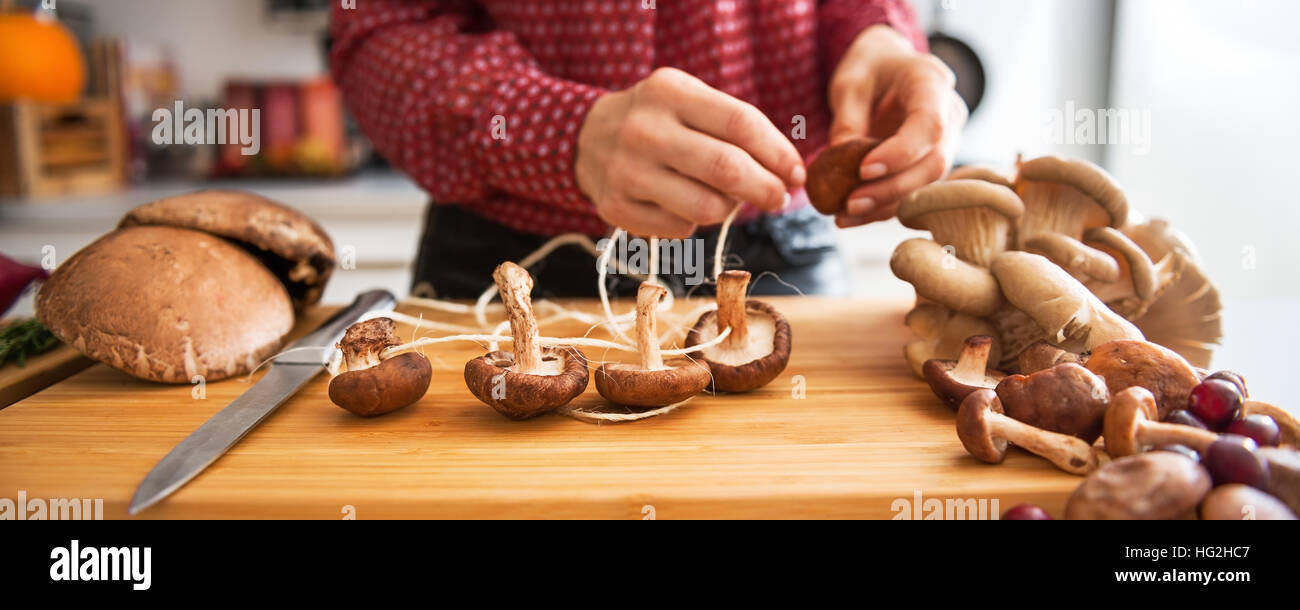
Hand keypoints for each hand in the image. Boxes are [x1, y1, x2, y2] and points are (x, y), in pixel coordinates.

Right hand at [576, 67, 805, 238]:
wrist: (586, 139)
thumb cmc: (659, 120)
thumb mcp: (689, 101)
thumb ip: (735, 127)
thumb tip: (788, 172)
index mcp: (669, 92)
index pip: (741, 124)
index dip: (778, 153)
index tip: (797, 173)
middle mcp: (643, 129)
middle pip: (727, 169)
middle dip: (766, 188)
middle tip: (779, 198)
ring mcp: (625, 171)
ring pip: (706, 207)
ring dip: (729, 208)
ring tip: (727, 199)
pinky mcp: (616, 208)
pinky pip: (680, 228)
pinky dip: (694, 221)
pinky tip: (683, 204)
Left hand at [827, 25, 967, 227]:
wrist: (887, 67)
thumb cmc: (870, 68)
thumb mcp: (850, 83)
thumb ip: (848, 120)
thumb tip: (838, 166)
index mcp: (932, 83)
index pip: (930, 124)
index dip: (901, 153)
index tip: (863, 170)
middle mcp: (949, 114)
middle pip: (934, 162)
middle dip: (891, 189)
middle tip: (850, 203)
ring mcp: (946, 142)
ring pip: (926, 184)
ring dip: (885, 205)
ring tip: (844, 216)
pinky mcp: (930, 162)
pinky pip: (913, 190)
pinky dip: (883, 207)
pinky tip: (851, 216)